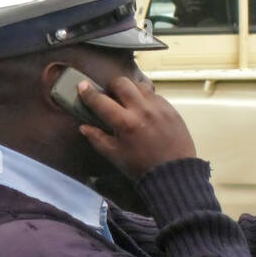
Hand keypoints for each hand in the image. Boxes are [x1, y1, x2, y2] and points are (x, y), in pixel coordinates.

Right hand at [77, 76, 196, 179]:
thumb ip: (98, 139)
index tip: (82, 86)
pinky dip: (146, 98)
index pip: (101, 101)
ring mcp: (158, 107)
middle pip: (122, 83)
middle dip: (112, 86)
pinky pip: (155, 95)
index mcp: (125, 123)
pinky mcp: (171, 109)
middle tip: (110, 95)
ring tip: (129, 100)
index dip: (89, 92)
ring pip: (140, 85)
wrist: (172, 173)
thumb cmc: (141, 167)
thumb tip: (84, 127)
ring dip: (130, 89)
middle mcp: (141, 110)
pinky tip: (145, 109)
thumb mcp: (115, 156)